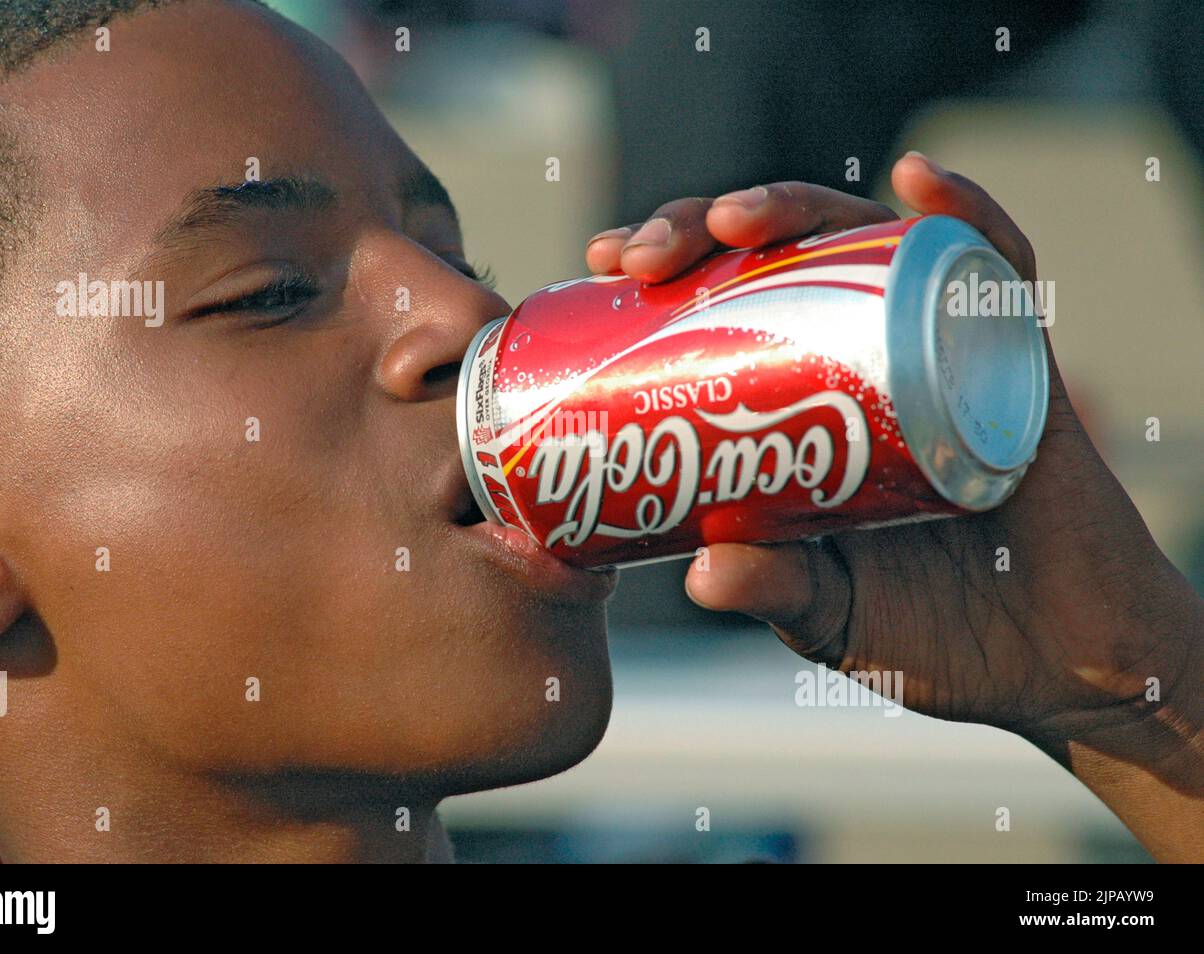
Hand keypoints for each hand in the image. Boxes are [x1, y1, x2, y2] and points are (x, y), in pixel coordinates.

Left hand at [587, 153, 1203, 858]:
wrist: (1061, 663)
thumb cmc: (936, 633)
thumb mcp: (828, 613)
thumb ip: (773, 590)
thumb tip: (699, 576)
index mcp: (803, 407)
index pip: (723, 308)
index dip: (661, 276)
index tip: (602, 269)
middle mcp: (861, 359)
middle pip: (775, 259)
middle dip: (697, 233)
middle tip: (640, 258)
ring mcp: (936, 349)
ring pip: (863, 244)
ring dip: (795, 210)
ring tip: (732, 219)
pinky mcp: (1016, 360)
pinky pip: (999, 268)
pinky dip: (967, 215)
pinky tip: (918, 180)